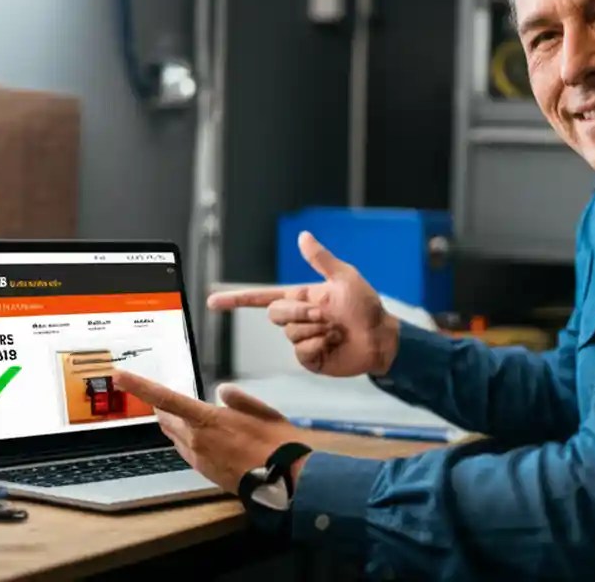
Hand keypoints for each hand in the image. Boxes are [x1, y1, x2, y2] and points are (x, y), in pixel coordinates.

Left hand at [111, 371, 312, 492]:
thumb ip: (238, 399)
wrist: (282, 479)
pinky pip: (187, 452)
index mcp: (206, 419)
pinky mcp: (204, 472)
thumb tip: (222, 392)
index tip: (121, 375)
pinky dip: (189, 441)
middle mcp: (195, 439)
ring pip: (175, 436)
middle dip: (162, 407)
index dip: (140, 385)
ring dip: (176, 425)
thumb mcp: (261, 411)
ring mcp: (198, 458)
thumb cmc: (275, 442)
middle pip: (166, 418)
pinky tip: (204, 439)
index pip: (165, 398)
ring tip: (188, 417)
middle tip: (164, 398)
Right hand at [208, 231, 399, 377]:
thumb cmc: (367, 306)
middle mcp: (298, 319)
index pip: (261, 298)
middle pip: (276, 314)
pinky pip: (301, 351)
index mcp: (301, 298)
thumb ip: (321, 260)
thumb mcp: (345, 278)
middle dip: (299, 312)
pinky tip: (334, 342)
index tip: (213, 301)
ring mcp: (303, 340)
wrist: (382, 338)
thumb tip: (303, 236)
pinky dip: (319, 344)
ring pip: (290, 334)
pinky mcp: (311, 359)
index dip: (237, 300)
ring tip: (337, 329)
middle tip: (326, 315)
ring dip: (315, 329)